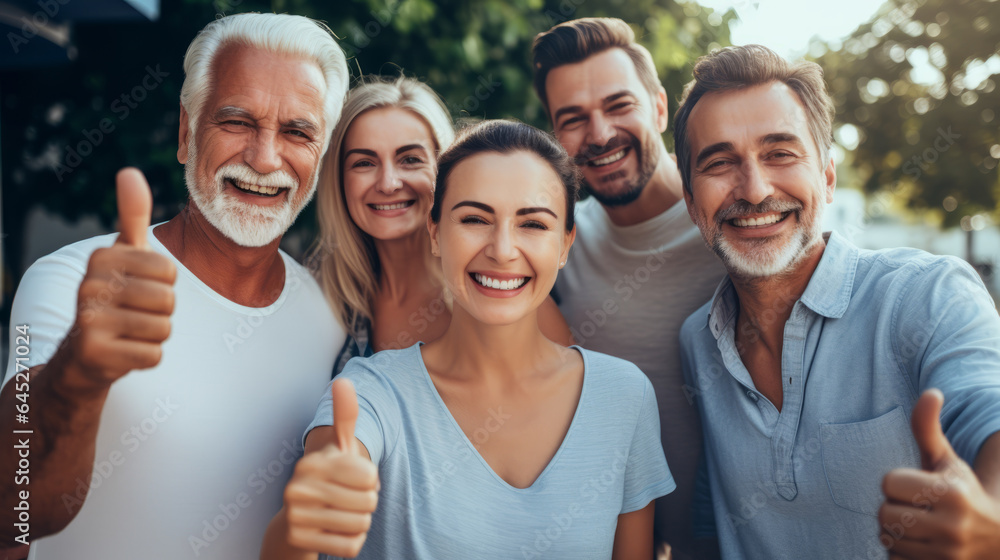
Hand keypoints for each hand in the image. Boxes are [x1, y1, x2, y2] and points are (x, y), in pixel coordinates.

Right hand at [65, 168, 176, 390]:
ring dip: (154, 334)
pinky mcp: (96, 354)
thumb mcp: (122, 254)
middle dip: (161, 312)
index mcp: (102, 257)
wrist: (83, 353)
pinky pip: (153, 355)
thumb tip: (130, 171)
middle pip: (167, 300)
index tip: (138, 287)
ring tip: (129, 331)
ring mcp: (89, 321)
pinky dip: (146, 357)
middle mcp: (89, 286)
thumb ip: (131, 215)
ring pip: (163, 329)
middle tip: (134, 313)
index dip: (164, 284)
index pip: (169, 271)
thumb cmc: (114, 295)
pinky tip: (124, 352)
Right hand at [284, 379, 378, 556]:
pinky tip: (335, 533)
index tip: (352, 480)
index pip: (370, 475)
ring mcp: (296, 515)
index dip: (370, 480)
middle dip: (366, 504)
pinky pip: (350, 547)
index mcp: (312, 463)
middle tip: (347, 500)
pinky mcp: (300, 540)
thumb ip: (345, 415)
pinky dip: (351, 543)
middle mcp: (297, 487)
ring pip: (361, 525)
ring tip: (341, 516)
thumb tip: (344, 380)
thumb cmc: (327, 481)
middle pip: (368, 501)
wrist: (296, 523)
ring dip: (359, 523)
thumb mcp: (338, 447)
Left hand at [879, 389, 999, 558]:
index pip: (888, 483)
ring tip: (923, 527)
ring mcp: (946, 555)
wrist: (996, 540)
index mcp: (952, 493)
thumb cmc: (961, 491)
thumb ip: (927, 429)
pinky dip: (902, 554)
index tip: (919, 487)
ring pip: (887, 539)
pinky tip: (924, 547)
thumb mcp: (946, 460)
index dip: (898, 483)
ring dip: (898, 533)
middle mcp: (952, 527)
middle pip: (883, 513)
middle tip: (918, 508)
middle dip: (895, 508)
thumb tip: (930, 392)